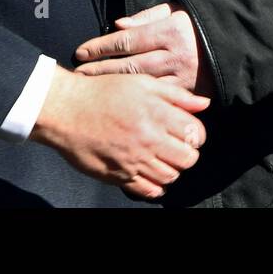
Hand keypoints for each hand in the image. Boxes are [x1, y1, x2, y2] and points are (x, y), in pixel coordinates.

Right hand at [30, 66, 207, 199]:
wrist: (67, 109)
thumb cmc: (104, 92)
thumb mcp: (143, 83)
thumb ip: (177, 95)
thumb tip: (205, 104)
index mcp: (158, 114)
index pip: (196, 134)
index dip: (197, 134)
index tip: (188, 132)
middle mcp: (149, 139)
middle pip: (188, 159)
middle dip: (188, 153)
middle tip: (177, 147)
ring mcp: (134, 160)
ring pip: (171, 176)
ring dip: (172, 169)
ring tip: (163, 158)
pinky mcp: (119, 176)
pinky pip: (148, 190)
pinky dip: (155, 186)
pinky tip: (151, 173)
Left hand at [75, 3, 214, 96]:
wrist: (238, 43)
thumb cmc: (201, 23)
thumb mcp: (177, 10)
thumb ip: (147, 17)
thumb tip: (118, 25)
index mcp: (171, 30)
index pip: (128, 39)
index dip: (102, 46)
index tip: (81, 51)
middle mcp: (175, 55)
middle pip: (129, 65)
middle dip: (100, 69)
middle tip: (78, 74)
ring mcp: (182, 77)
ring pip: (140, 84)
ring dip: (113, 86)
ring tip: (91, 88)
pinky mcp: (189, 93)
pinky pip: (158, 99)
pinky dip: (137, 100)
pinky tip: (120, 101)